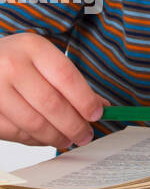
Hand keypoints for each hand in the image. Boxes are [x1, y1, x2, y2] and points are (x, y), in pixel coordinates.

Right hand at [0, 32, 105, 148]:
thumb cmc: (15, 59)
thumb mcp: (42, 57)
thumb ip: (69, 80)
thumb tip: (99, 106)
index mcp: (33, 47)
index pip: (66, 76)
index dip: (85, 99)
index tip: (97, 114)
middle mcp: (11, 66)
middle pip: (51, 103)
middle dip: (73, 124)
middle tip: (86, 135)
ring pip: (32, 122)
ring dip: (54, 136)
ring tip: (68, 140)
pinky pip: (13, 132)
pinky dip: (32, 140)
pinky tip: (44, 139)